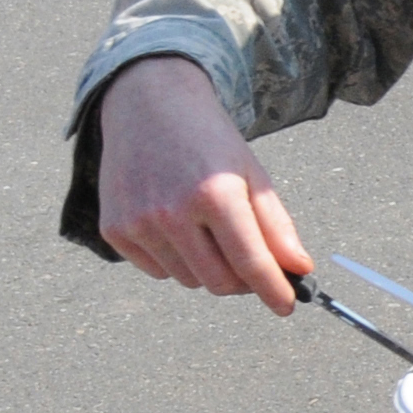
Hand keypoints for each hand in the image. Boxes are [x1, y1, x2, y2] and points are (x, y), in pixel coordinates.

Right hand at [93, 55, 312, 312]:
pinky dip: (175, 260)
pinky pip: (157, 271)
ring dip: (207, 268)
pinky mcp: (114, 229)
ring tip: (208, 229)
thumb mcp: (252, 174)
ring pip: (188, 280)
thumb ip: (276, 226)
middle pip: (219, 282)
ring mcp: (137, 222)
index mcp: (215, 195)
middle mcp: (171, 212)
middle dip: (243, 281)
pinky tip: (176, 225)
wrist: (148, 106)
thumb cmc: (208, 142)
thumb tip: (299, 270)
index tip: (287, 306)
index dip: (273, 291)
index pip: (251, 262)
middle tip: (252, 263)